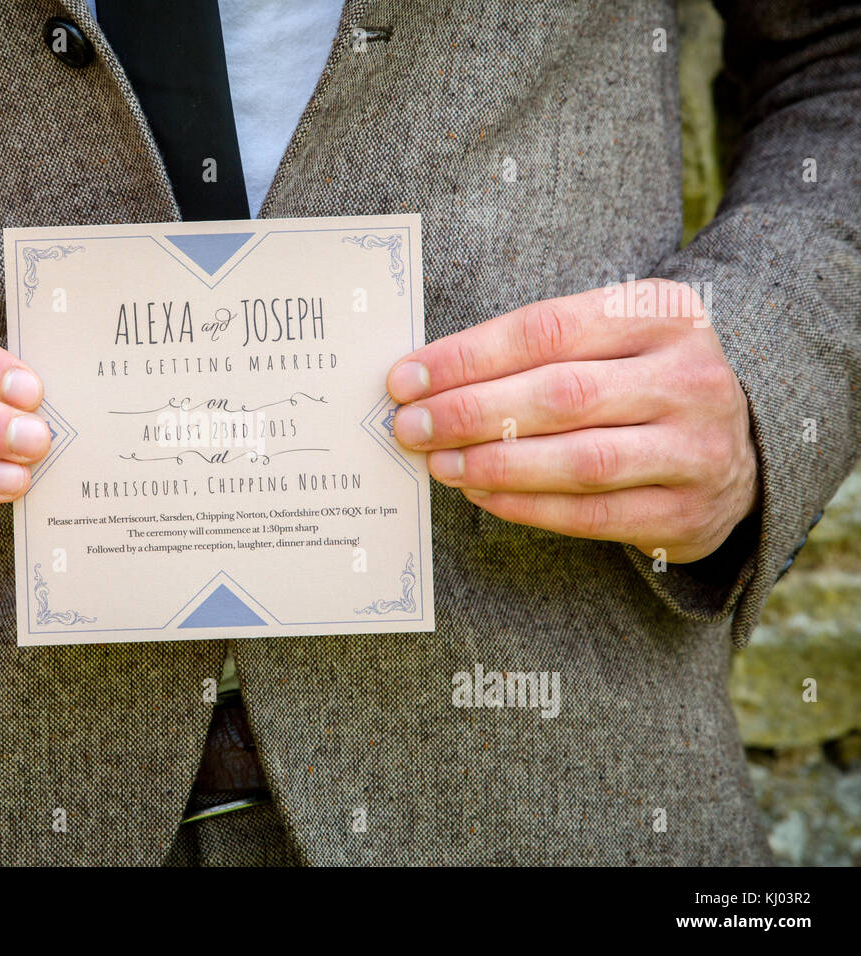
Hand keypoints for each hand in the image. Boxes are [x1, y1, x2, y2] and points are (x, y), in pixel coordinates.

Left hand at [386, 279, 758, 563]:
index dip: (467, 357)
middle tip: (409, 427)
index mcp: (663, 315)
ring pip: (579, 460)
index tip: (406, 379)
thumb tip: (425, 380)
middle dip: (470, 412)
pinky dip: (525, 506)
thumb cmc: (640, 381)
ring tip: (438, 463)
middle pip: (561, 395)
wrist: (740, 445)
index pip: (548, 329)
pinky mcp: (687, 513)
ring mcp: (696, 449)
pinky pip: (591, 514)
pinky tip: (479, 493)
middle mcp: (689, 378)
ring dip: (494, 463)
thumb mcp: (610, 339)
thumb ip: (534, 349)